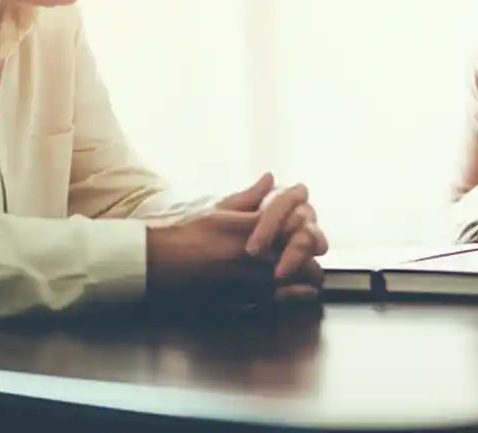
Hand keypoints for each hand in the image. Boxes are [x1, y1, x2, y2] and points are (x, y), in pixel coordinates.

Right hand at [144, 173, 325, 302]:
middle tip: (309, 244)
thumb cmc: (189, 235)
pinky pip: (292, 297)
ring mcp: (261, 277)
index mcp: (255, 225)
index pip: (300, 217)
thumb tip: (270, 178)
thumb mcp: (220, 210)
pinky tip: (302, 290)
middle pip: (311, 244)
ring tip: (304, 266)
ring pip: (308, 272)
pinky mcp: (254, 299)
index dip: (306, 217)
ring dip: (309, 267)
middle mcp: (262, 251)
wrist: (164, 266)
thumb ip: (250, 196)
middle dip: (312, 242)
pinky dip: (301, 293)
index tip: (304, 218)